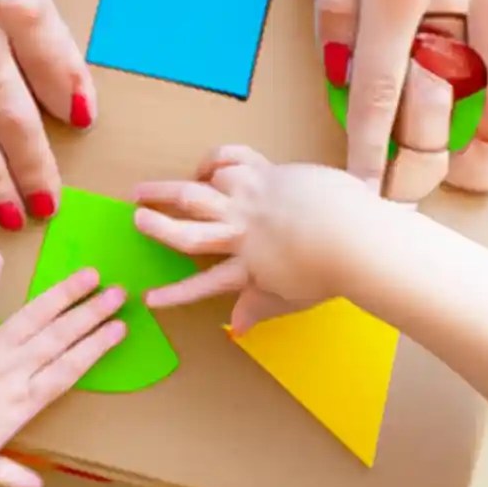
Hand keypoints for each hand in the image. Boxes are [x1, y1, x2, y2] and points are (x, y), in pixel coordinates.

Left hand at [0, 252, 125, 486]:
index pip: (70, 369)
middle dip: (92, 314)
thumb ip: (13, 475)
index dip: (97, 347)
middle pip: (60, 338)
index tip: (121, 328)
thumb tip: (38, 486)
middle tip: (119, 292)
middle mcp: (11, 373)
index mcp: (22, 404)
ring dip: (62, 294)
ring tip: (88, 274)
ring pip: (32, 318)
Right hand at [133, 145, 386, 332]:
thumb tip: (237, 328)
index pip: (203, 284)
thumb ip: (259, 308)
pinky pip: (230, 158)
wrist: (353, 233)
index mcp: (246, 266)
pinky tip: (205, 166)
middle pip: (187, 229)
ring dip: (167, 188)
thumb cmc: (331, 270)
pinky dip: (213, 160)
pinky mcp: (264, 171)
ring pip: (197, 190)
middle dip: (156, 225)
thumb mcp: (291, 296)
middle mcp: (239, 231)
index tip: (149, 300)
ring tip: (145, 188)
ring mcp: (249, 197)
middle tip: (134, 218)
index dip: (174, 294)